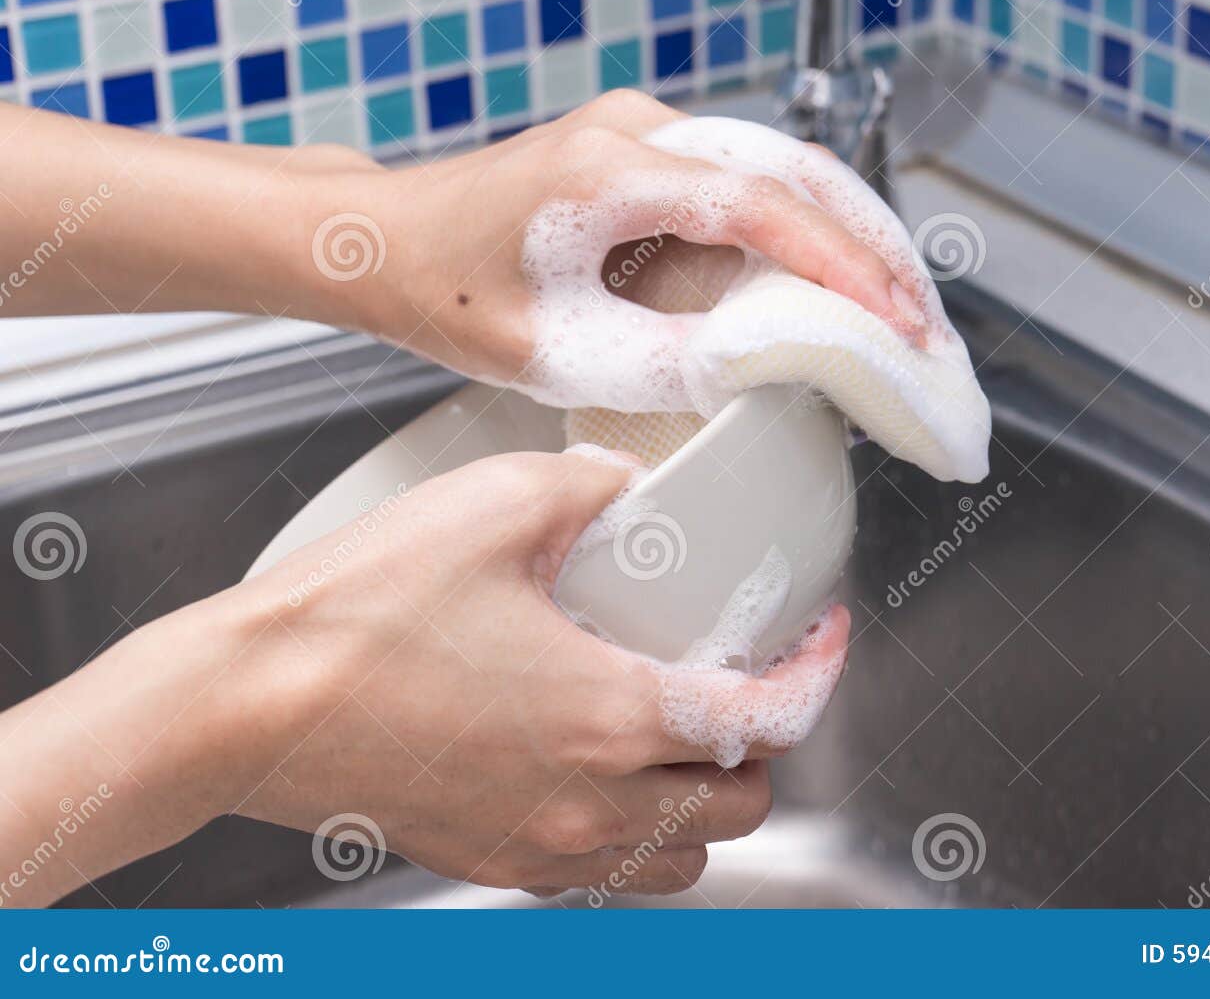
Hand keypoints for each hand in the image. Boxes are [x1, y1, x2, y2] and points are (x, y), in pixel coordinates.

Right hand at [0, 451, 849, 903]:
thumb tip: (630, 485)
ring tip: (674, 735)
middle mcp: (591, 801)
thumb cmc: (358, 613)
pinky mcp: (487, 860)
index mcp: (613, 716)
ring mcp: (540, 844)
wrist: (243, 704)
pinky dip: (626, 831)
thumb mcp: (499, 503)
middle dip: (762, 751)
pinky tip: (590, 765)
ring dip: (698, 803)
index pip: (772, 722)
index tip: (819, 640)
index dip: (818, 674)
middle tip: (742, 686)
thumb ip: (592, 486)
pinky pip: (598, 872)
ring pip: (676, 859)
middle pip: (739, 809)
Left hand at [337, 90, 927, 397]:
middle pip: (797, 168)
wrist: (383, 242)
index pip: (763, 206)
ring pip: (783, 166)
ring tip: (900, 306)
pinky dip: (805, 227)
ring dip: (849, 232)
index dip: (844, 266)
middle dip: (875, 244)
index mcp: (610, 170)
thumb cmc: (448, 291)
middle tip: (926, 321)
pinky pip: (750, 179)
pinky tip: (834, 277)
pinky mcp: (649, 152)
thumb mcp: (555, 353)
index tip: (899, 321)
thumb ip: (665, 362)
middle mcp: (638, 128)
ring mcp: (645, 130)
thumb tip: (763, 369)